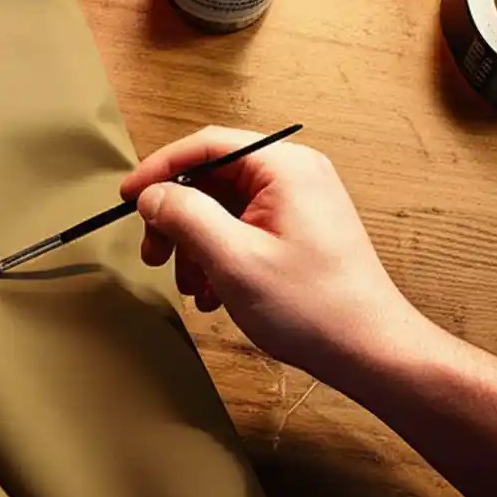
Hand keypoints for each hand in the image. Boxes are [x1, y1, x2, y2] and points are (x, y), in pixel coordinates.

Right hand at [120, 126, 426, 381]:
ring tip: (189, 286)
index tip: (128, 197)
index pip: (206, 146)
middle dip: (175, 218)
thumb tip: (152, 194)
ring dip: (193, 246)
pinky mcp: (294, 232)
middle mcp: (293, 176)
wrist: (369, 351)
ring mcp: (296, 204)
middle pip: (210, 180)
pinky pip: (239, 230)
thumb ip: (185, 216)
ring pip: (220, 210)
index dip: (159, 169)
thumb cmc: (314, 307)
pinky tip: (211, 293)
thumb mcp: (233, 258)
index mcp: (285, 168)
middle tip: (154, 254)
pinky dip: (215, 257)